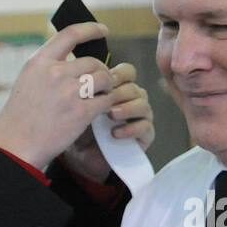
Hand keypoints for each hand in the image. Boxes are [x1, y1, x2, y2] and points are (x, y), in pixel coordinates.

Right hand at [0, 22, 117, 168]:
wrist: (16, 145)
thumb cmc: (21, 116)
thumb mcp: (28, 81)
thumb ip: (49, 67)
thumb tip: (74, 58)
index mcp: (39, 62)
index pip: (70, 34)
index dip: (91, 29)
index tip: (103, 30)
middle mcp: (54, 73)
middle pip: (93, 62)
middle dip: (101, 71)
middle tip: (100, 83)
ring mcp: (68, 92)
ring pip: (104, 78)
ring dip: (107, 86)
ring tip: (101, 95)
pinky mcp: (81, 112)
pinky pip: (106, 100)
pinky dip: (107, 103)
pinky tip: (102, 109)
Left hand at [62, 62, 155, 181]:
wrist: (82, 154)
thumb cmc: (82, 126)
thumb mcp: (81, 103)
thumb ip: (89, 89)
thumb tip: (89, 76)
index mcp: (120, 87)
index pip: (128, 72)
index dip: (119, 74)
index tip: (105, 81)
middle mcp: (133, 100)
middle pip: (135, 88)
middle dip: (120, 93)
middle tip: (106, 98)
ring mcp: (141, 117)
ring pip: (143, 105)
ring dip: (127, 108)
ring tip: (111, 114)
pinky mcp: (145, 135)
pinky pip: (145, 127)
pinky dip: (130, 129)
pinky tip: (115, 133)